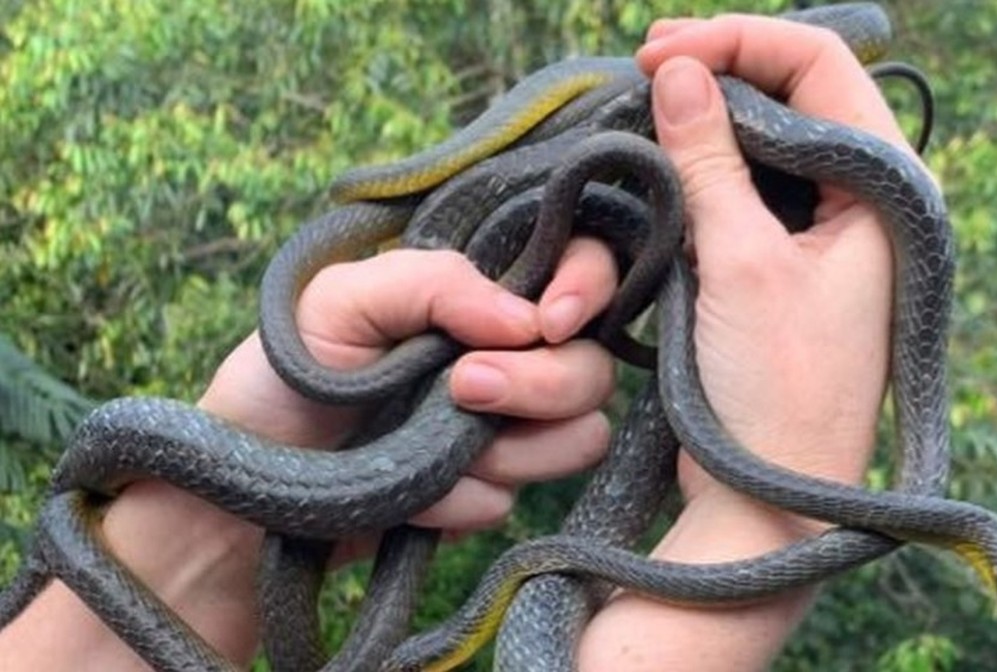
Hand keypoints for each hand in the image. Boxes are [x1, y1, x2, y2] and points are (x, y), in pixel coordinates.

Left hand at [0, 240, 621, 669]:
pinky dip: (457, 498)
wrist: (242, 491)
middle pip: (593, 368)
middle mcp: (506, 357)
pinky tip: (408, 495)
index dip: (588, 287)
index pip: (581, 266)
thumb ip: (432, 283)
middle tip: (461, 387)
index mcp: (476, 295)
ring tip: (429, 448)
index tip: (550, 321)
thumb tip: (529, 320)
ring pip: (577, 438)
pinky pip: (513, 501)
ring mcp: (502, 431)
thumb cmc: (281, 379)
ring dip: (504, 449)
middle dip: (538, 383)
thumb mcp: (337, 300)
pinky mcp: (484, 495)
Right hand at [579, 15, 915, 670]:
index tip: (661, 51)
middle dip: (720, 70)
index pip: (821, 67)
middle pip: (795, 94)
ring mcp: (826, 231)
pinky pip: (747, 186)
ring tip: (644, 103)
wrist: (774, 495)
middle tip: (644, 66)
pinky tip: (660, 157)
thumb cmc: (779, 390)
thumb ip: (711, 161)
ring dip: (707, 117)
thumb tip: (678, 72)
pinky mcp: (786, 261)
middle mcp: (866, 200)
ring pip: (767, 138)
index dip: (741, 42)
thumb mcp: (741, 264)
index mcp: (886, 191)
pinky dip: (703, 165)